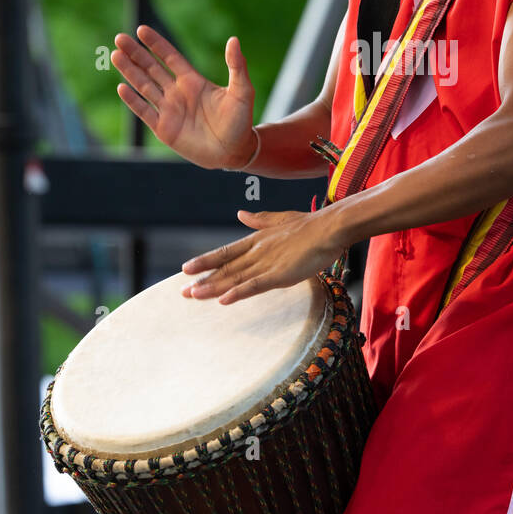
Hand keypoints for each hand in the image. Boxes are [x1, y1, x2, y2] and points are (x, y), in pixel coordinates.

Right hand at [112, 25, 256, 169]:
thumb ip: (237, 66)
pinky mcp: (164, 129)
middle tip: (119, 38)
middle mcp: (177, 93)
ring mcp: (169, 110)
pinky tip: (122, 87)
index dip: (156, 44)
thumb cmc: (241, 121)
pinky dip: (133, 100)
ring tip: (115, 55)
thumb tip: (234, 40)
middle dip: (135, 54)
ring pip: (144, 86)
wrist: (234, 152)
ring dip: (129, 71)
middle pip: (151, 68)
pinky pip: (145, 112)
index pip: (170, 57)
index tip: (141, 30)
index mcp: (193, 81)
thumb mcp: (242, 91)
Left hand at [180, 208, 344, 302]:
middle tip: (182, 292)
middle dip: (203, 280)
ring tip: (194, 295)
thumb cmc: (310, 225)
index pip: (225, 252)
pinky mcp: (280, 274)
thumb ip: (259, 219)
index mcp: (257, 239)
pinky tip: (224, 299)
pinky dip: (238, 292)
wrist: (330, 227)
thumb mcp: (280, 219)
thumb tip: (241, 213)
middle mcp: (257, 251)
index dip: (205, 261)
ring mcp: (267, 262)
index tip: (186, 269)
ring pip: (235, 277)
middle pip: (225, 268)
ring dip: (213, 287)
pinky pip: (255, 285)